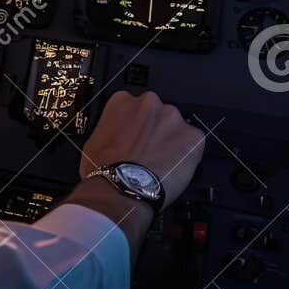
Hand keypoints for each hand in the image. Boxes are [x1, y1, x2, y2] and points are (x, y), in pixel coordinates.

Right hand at [60, 91, 205, 259]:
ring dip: (171, 142)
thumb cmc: (102, 168)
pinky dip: (189, 155)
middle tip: (148, 152)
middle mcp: (149, 102)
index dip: (135, 126)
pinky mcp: (193, 136)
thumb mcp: (94, 141)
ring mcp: (173, 118)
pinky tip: (175, 169)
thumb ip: (111, 130)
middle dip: (155, 131)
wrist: (120, 187)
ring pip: (176, 129)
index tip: (135, 138)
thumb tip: (116, 138)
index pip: (134, 108)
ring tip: (162, 164)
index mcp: (122, 101)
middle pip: (157, 115)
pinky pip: (194, 144)